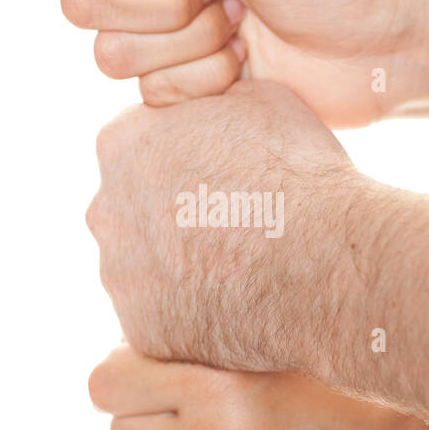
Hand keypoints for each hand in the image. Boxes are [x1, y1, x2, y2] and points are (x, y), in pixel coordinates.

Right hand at [49, 0, 412, 126]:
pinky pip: (149, 95)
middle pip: (78, 2)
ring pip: (110, 54)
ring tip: (241, 22)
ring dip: (190, 41)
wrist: (376, 39)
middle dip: (163, 2)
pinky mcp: (176, 86)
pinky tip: (246, 63)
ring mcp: (156, 33)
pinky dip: (205, 79)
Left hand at [86, 80, 367, 373]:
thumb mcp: (258, 97)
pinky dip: (194, 315)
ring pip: (145, 270)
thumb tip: (212, 104)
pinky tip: (239, 306)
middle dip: (176, 215)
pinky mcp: (143, 332)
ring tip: (243, 269)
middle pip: (136, 210)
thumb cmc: (296, 172)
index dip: (192, 158)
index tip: (229, 173)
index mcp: (121, 144)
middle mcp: (105, 211)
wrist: (322, 260)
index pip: (143, 147)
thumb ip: (211, 102)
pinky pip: (164, 320)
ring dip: (182, 268)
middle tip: (236, 224)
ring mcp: (120, 278)